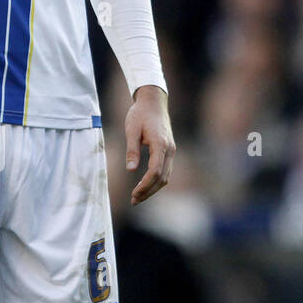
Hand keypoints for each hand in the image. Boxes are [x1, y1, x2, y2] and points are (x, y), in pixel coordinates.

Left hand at [124, 85, 174, 204]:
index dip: (145, 185)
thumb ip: (131, 150)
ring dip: (153, 188)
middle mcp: (170, 150)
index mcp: (160, 145)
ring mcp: (172, 150)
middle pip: (162, 178)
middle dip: (148, 191)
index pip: (155, 172)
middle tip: (134, 201)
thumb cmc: (140, 114)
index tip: (133, 194)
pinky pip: (166, 170)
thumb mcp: (131, 130)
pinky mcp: (170, 150)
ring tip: (138, 196)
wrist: (153, 101)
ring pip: (166, 176)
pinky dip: (157, 180)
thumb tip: (131, 170)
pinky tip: (146, 185)